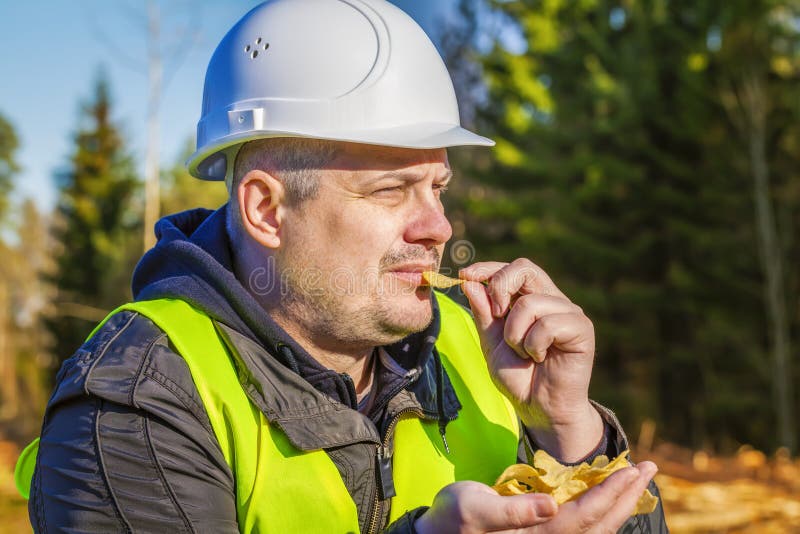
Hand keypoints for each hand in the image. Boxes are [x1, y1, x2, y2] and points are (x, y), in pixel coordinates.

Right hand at [414, 462, 657, 533]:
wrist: (440, 532)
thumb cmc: (455, 518)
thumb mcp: (476, 509)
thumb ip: (514, 512)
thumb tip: (552, 506)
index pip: (587, 514)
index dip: (612, 492)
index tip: (633, 468)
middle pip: (601, 523)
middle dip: (627, 495)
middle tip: (649, 467)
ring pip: (597, 526)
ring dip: (620, 502)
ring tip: (637, 479)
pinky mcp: (543, 533)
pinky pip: (584, 524)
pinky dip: (603, 509)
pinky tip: (609, 494)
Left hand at [460, 259, 600, 460]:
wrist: (539, 409)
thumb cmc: (518, 376)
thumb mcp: (491, 342)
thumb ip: (482, 313)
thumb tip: (470, 282)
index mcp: (532, 298)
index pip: (513, 268)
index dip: (488, 268)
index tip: (465, 275)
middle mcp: (552, 299)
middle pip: (524, 268)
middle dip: (500, 289)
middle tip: (497, 317)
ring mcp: (569, 312)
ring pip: (529, 303)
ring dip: (515, 333)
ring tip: (524, 353)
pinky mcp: (582, 328)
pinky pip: (547, 324)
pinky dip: (533, 345)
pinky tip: (540, 358)